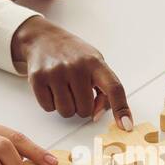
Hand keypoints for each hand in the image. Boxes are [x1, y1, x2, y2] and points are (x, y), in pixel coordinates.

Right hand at [11, 17, 131, 125]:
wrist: (43, 38)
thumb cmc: (73, 55)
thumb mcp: (94, 65)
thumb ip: (103, 90)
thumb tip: (95, 115)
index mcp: (96, 63)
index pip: (114, 88)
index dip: (121, 109)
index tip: (126, 126)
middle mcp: (76, 66)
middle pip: (85, 110)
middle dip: (82, 106)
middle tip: (76, 90)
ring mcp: (56, 72)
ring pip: (67, 112)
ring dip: (66, 106)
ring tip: (64, 88)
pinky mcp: (37, 78)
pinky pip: (49, 108)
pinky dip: (50, 103)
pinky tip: (51, 87)